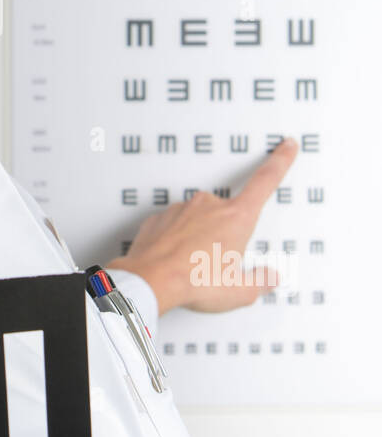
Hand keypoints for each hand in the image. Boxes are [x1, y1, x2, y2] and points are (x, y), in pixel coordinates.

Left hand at [106, 138, 298, 314]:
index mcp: (236, 218)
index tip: (287, 146)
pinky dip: (177, 241)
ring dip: (200, 238)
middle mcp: (209, 205)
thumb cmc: (193, 282)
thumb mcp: (239, 290)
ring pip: (199, 221)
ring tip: (193, 266)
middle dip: (225, 236)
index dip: (280, 161)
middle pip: (228, 214)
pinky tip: (176, 260)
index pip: (265, 181)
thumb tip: (269, 277)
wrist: (149, 281)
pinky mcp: (160, 217)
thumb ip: (260, 281)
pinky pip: (175, 226)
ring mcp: (182, 208)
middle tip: (216, 264)